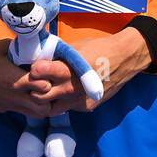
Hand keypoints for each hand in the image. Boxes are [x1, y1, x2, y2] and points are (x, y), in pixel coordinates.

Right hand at [0, 35, 56, 117]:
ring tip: (39, 89)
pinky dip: (27, 105)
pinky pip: (20, 111)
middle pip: (43, 108)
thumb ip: (23, 49)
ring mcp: (6, 105)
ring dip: (40, 103)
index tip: (49, 69)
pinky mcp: (0, 108)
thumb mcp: (3, 45)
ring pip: (33, 114)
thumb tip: (38, 45)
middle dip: (50, 97)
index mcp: (14, 80)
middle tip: (48, 82)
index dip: (50, 78)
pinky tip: (25, 92)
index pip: (45, 87)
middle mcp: (12, 97)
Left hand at [27, 27, 151, 114]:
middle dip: (34, 90)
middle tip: (35, 83)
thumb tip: (37, 58)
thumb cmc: (98, 48)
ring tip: (48, 90)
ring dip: (47, 100)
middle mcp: (70, 89)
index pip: (37, 74)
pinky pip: (67, 108)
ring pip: (51, 108)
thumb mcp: (74, 48)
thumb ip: (56, 56)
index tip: (33, 68)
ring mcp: (78, 101)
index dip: (32, 71)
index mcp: (66, 70)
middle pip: (39, 97)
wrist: (124, 58)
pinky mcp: (86, 107)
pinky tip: (67, 92)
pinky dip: (63, 102)